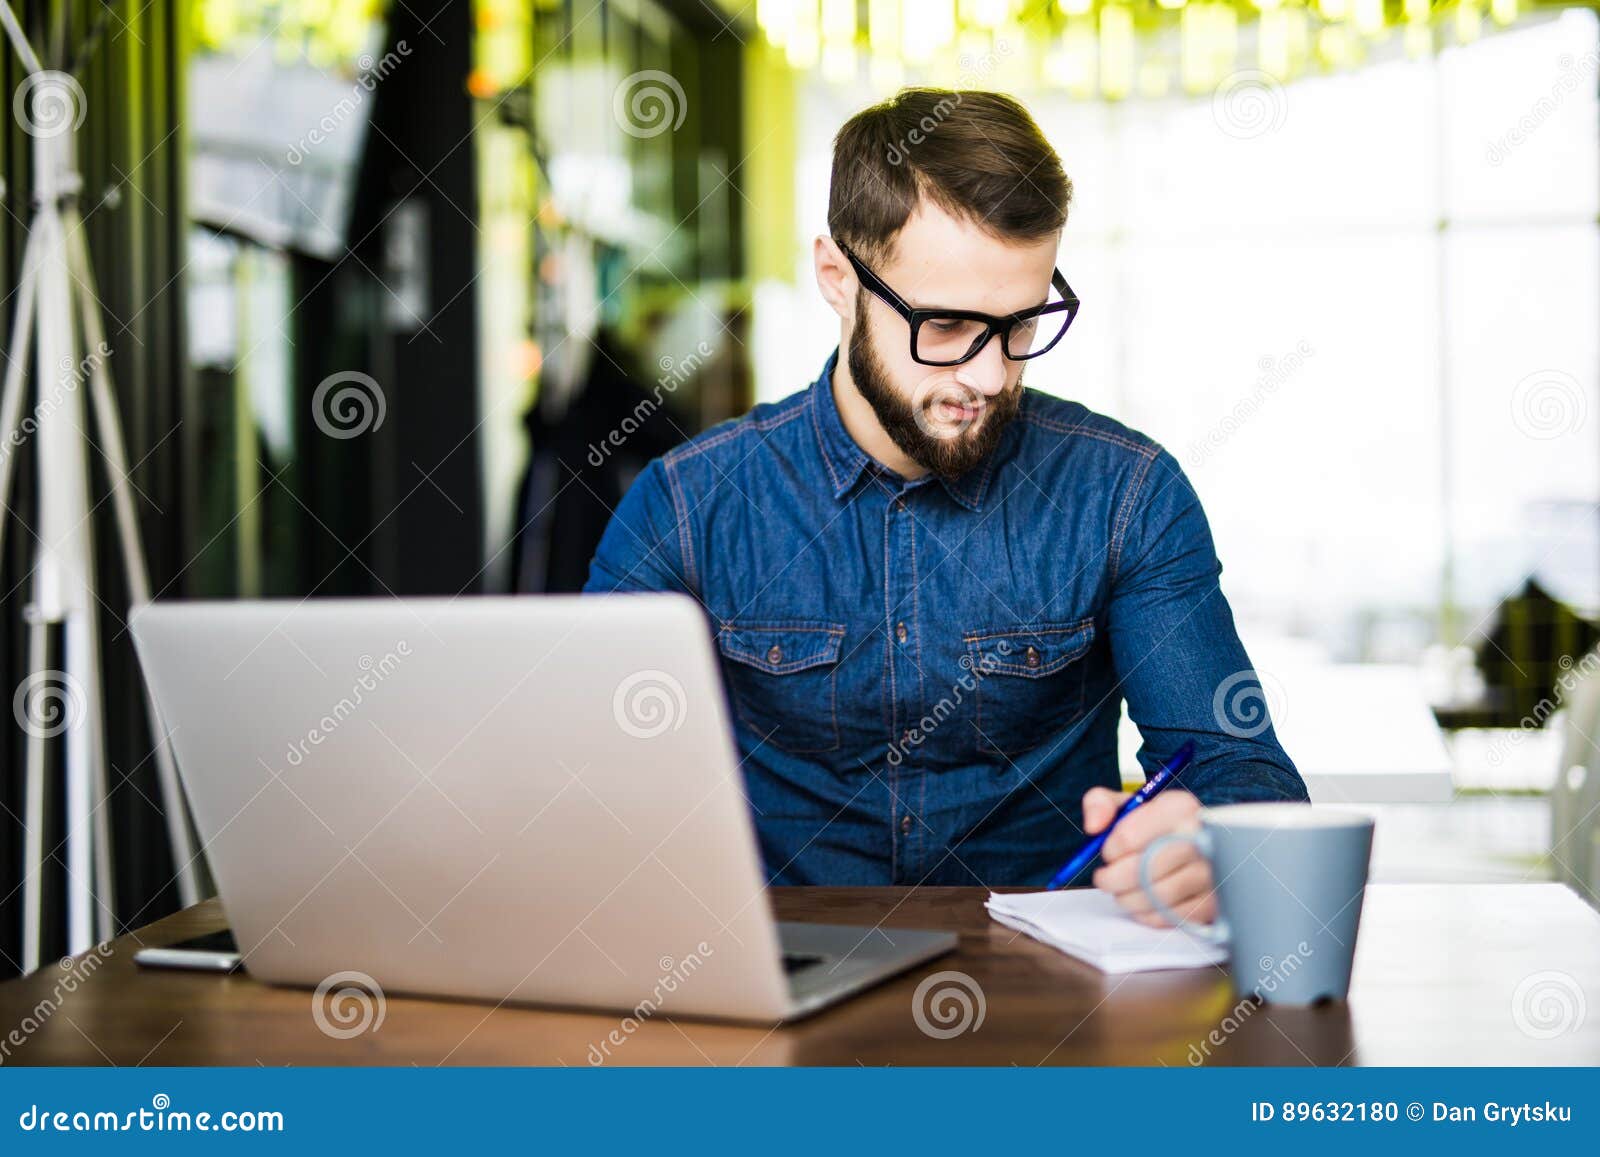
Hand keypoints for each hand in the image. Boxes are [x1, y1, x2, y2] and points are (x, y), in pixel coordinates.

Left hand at [1080, 786, 1214, 927]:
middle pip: (1141, 871)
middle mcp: (1201, 839)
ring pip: (1154, 898)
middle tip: (1105, 879)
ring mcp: (1210, 874)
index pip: (1128, 838)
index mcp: (1179, 808)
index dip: (1109, 851)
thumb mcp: (1127, 803)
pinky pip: (1168, 917)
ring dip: (1127, 899)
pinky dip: (1147, 915)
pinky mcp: (1211, 903)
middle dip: (1113, 880)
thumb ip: (1099, 804)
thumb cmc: (1155, 826)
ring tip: (1122, 890)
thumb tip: (1093, 827)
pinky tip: (1143, 902)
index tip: (1109, 853)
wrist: (1199, 845)